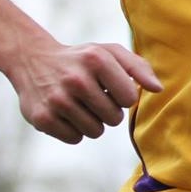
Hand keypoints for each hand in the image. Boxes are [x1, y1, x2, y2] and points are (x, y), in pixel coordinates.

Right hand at [9, 41, 162, 144]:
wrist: (32, 61)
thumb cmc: (81, 59)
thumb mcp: (108, 53)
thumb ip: (138, 67)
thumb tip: (158, 89)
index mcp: (96, 59)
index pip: (129, 98)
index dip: (122, 96)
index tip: (110, 87)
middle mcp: (76, 79)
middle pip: (114, 118)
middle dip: (108, 110)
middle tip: (92, 96)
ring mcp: (57, 100)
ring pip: (96, 131)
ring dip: (92, 121)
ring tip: (79, 104)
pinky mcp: (43, 118)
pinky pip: (75, 138)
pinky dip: (74, 129)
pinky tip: (65, 112)